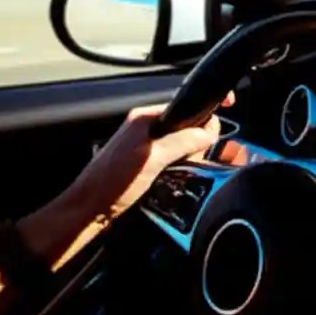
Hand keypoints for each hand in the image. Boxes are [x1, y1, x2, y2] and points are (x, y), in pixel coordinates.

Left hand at [19, 95, 232, 268]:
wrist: (88, 211)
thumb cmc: (111, 182)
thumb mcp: (152, 158)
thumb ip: (182, 141)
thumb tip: (209, 131)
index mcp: (145, 118)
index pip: (183, 105)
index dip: (204, 106)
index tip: (227, 103)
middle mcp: (146, 130)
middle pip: (186, 126)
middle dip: (200, 139)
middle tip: (198, 156)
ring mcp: (145, 149)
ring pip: (182, 145)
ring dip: (191, 156)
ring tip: (188, 170)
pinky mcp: (146, 167)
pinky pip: (174, 160)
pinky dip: (183, 167)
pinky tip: (181, 179)